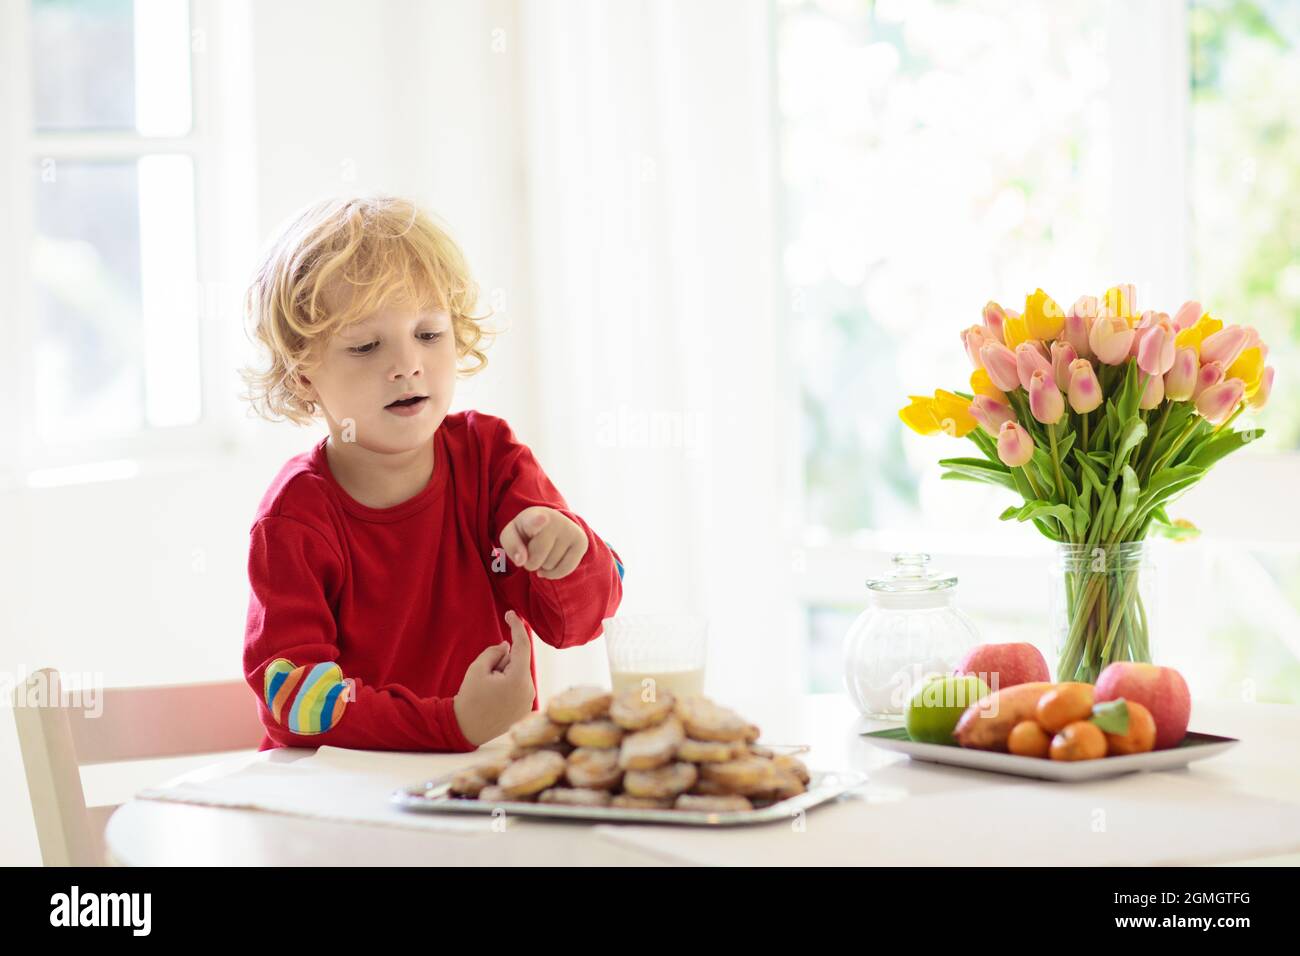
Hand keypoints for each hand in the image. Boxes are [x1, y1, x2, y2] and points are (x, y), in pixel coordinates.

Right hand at [453, 610, 534, 746]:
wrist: (465, 729)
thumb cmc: (469, 698)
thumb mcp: (477, 669)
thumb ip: (494, 652)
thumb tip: (508, 646)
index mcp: (519, 680)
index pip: (523, 646)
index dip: (517, 627)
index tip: (510, 613)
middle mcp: (529, 691)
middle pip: (519, 662)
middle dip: (503, 661)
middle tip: (486, 675)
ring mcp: (529, 701)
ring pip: (519, 674)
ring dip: (505, 673)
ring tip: (488, 690)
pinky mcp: (526, 709)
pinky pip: (519, 687)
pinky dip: (508, 684)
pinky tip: (493, 698)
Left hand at [500, 506, 588, 579]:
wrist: (549, 522)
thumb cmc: (526, 531)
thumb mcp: (511, 535)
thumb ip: (511, 547)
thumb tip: (522, 561)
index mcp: (533, 516)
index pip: (535, 520)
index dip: (538, 521)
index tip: (542, 519)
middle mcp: (555, 520)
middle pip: (537, 557)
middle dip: (530, 561)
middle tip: (532, 549)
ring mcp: (570, 530)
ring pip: (550, 566)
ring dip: (543, 566)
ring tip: (545, 551)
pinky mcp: (581, 542)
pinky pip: (565, 571)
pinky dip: (554, 574)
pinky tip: (550, 564)